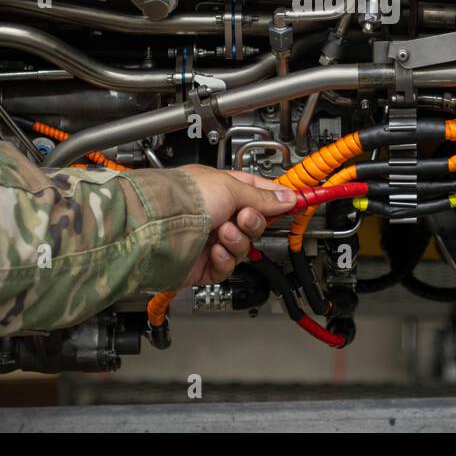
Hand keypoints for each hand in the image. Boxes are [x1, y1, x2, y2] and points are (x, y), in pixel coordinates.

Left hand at [178, 165, 295, 286]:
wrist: (158, 226)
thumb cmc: (185, 199)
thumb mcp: (231, 188)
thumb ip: (263, 197)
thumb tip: (288, 197)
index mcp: (221, 190)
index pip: (258, 193)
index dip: (276, 200)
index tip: (296, 203)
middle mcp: (216, 214)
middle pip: (253, 223)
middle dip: (253, 222)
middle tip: (244, 217)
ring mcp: (209, 239)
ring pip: (243, 247)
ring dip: (237, 240)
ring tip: (223, 233)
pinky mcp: (204, 264)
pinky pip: (228, 266)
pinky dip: (225, 259)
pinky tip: (215, 250)